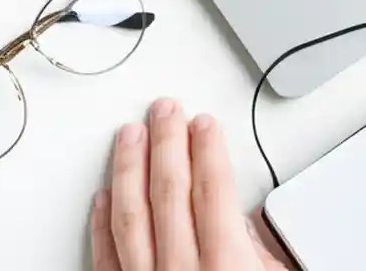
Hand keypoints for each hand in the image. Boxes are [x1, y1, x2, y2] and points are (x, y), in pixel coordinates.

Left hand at [91, 99, 291, 270]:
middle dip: (167, 143)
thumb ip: (263, 248)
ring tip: (130, 136)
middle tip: (164, 111)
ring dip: (129, 169)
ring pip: (130, 216)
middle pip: (169, 192)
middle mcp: (182, 270)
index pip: (213, 190)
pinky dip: (102, 223)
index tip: (204, 123)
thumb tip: (247, 219)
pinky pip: (106, 257)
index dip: (208, 150)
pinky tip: (104, 195)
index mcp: (227, 263)